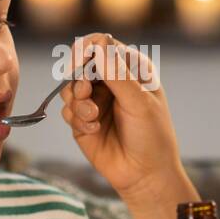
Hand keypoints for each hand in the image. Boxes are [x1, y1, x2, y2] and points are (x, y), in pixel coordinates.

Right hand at [58, 32, 184, 199]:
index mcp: (131, 68)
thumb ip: (118, 75)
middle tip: (86, 94)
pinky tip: (94, 130)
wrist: (144, 174)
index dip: (86, 49)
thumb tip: (98, 45)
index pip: (101, 44)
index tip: (78, 62)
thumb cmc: (152, 136)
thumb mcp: (139, 103)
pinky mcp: (82, 120)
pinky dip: (77, 119)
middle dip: (78, 79)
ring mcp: (96, 100)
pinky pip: (67, 110)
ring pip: (69, 87)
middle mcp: (111, 80)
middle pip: (79, 63)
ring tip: (93, 117)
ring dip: (78, 102)